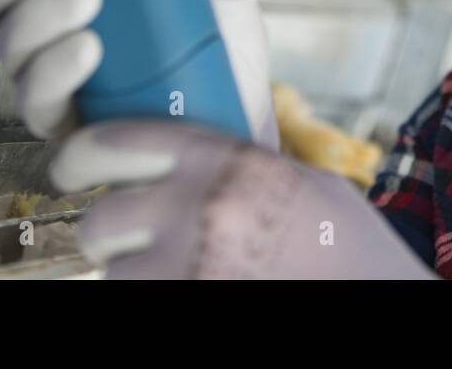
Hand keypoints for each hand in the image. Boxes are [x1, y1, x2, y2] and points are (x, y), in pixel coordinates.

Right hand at [0, 0, 277, 147]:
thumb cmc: (215, 34)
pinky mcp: (72, 125)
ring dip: (39, 25)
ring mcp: (57, 77)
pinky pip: (39, 108)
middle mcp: (53, 27)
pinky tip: (85, 54)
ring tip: (87, 11)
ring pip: (12, 52)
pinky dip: (53, 79)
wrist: (242, 103)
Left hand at [53, 120, 437, 278]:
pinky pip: (135, 300)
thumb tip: (184, 146)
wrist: (376, 292)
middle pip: (101, 220)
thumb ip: (237, 159)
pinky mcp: (186, 308)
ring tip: (178, 267)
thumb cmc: (343, 239)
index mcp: (226, 162)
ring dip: (133, 273)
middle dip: (109, 232)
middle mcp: (201, 212)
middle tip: (128, 235)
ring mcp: (190, 270)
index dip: (83, 154)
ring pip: (113, 275)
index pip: (119, 142)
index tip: (75, 165)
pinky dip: (153, 293)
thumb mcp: (293, 177)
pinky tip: (192, 284)